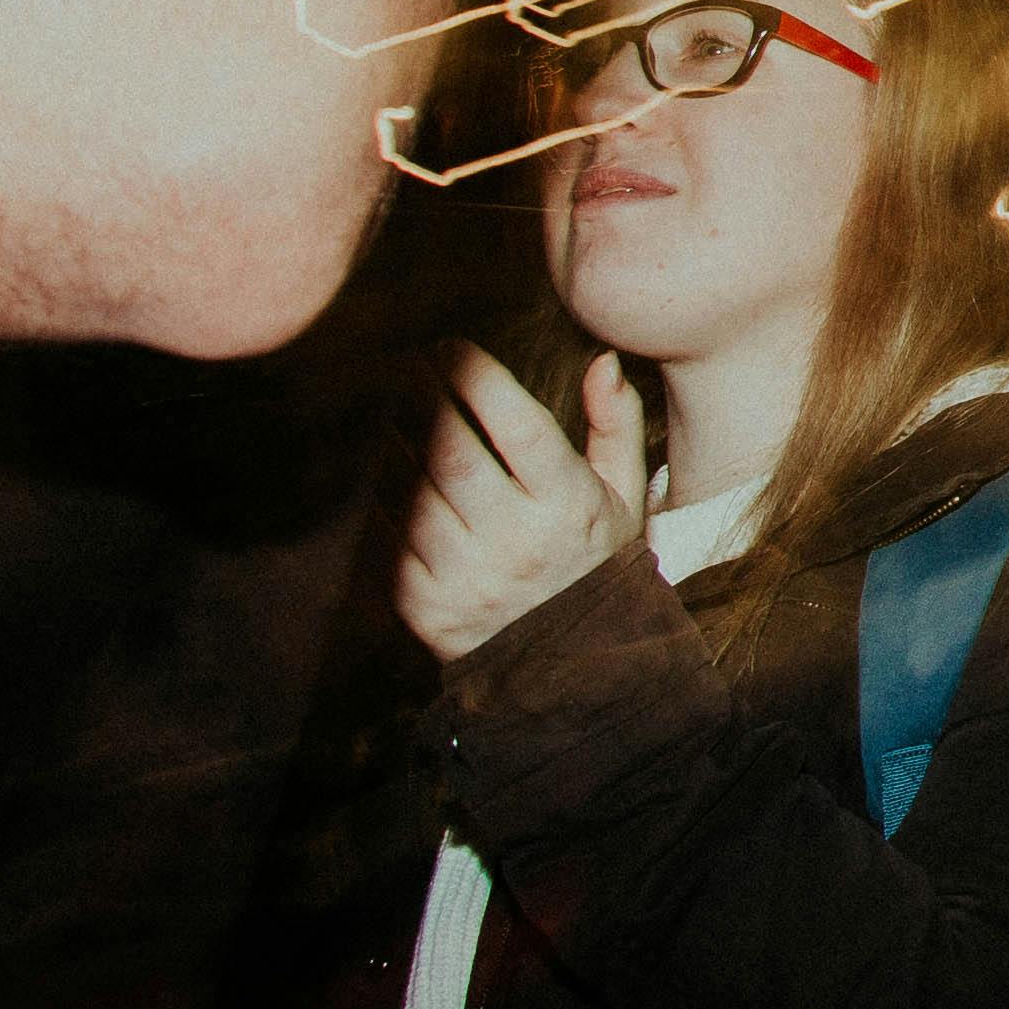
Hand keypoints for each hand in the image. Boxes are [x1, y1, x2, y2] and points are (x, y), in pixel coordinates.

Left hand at [400, 345, 649, 662]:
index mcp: (567, 508)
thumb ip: (616, 424)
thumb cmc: (595, 558)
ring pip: (412, 488)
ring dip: (397, 436)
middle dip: (424, 395)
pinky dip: (385, 490)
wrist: (568, 662)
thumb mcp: (623, 494)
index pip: (517, 428)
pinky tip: (391, 461)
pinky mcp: (424, 604)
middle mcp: (515, 542)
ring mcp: (465, 577)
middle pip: (452, 453)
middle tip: (411, 363)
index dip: (477, 378)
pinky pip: (390, 532)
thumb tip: (600, 360)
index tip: (452, 346)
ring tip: (397, 405)